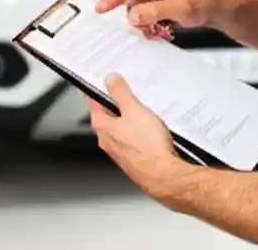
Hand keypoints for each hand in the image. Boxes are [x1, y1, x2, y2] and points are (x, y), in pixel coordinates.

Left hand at [87, 74, 183, 198]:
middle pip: (108, 115)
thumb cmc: (148, 148)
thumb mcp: (134, 109)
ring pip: (122, 129)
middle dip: (118, 105)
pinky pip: (133, 141)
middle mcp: (107, 140)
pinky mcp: (133, 159)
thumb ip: (121, 93)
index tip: (101, 82)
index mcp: (102, 126)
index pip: (93, 102)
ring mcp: (120, 151)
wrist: (164, 176)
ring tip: (146, 116)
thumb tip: (111, 80)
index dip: (97, 89)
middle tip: (129, 95)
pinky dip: (140, 134)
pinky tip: (152, 133)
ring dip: (131, 121)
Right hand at [95, 0, 221, 38]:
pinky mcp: (156, 2)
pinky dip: (151, 25)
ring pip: (137, 11)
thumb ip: (155, 11)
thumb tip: (133, 15)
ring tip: (161, 29)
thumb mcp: (180, 9)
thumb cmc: (204, 2)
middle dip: (138, 18)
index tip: (100, 9)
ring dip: (146, 24)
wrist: (217, 8)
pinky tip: (162, 29)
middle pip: (131, 2)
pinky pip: (144, 15)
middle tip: (149, 29)